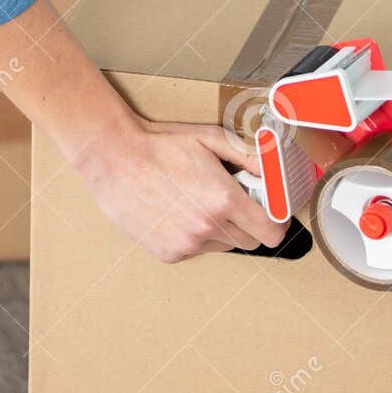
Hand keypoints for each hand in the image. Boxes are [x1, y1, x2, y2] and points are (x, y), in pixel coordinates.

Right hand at [75, 111, 285, 262]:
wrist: (114, 158)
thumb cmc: (160, 145)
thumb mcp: (210, 138)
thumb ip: (249, 156)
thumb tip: (275, 169)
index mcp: (224, 200)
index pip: (272, 232)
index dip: (277, 223)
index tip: (272, 213)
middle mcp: (208, 227)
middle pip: (251, 241)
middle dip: (249, 223)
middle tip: (232, 200)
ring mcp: (188, 244)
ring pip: (223, 245)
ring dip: (221, 229)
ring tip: (199, 201)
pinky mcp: (170, 254)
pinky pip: (196, 249)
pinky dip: (195, 235)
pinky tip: (179, 211)